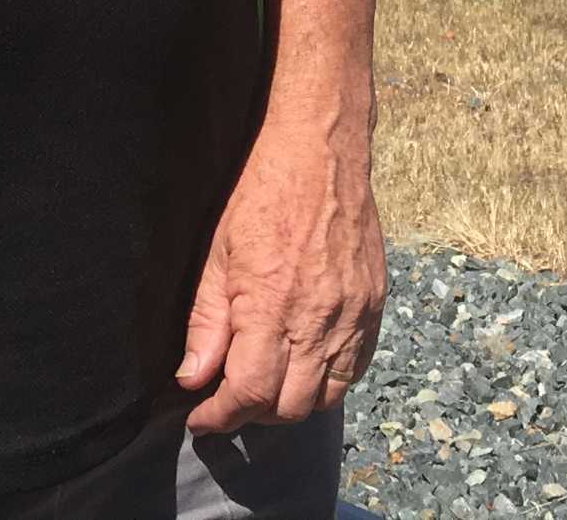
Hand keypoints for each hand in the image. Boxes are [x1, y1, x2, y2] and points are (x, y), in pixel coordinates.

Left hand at [177, 115, 383, 432]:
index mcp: (272, 306)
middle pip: (288, 407)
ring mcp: (353, 314)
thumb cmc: (262, 192)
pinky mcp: (374, 304)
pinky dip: (328, 382)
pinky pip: (356, 368)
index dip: (219, 417)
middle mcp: (319, 319)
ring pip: (326, 397)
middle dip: (251, 415)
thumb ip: (206, 323)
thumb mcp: (217, 254)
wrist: (321, 148)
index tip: (201, 418)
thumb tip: (192, 378)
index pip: (248, 394)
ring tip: (266, 386)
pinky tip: (304, 367)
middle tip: (228, 400)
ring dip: (291, 404)